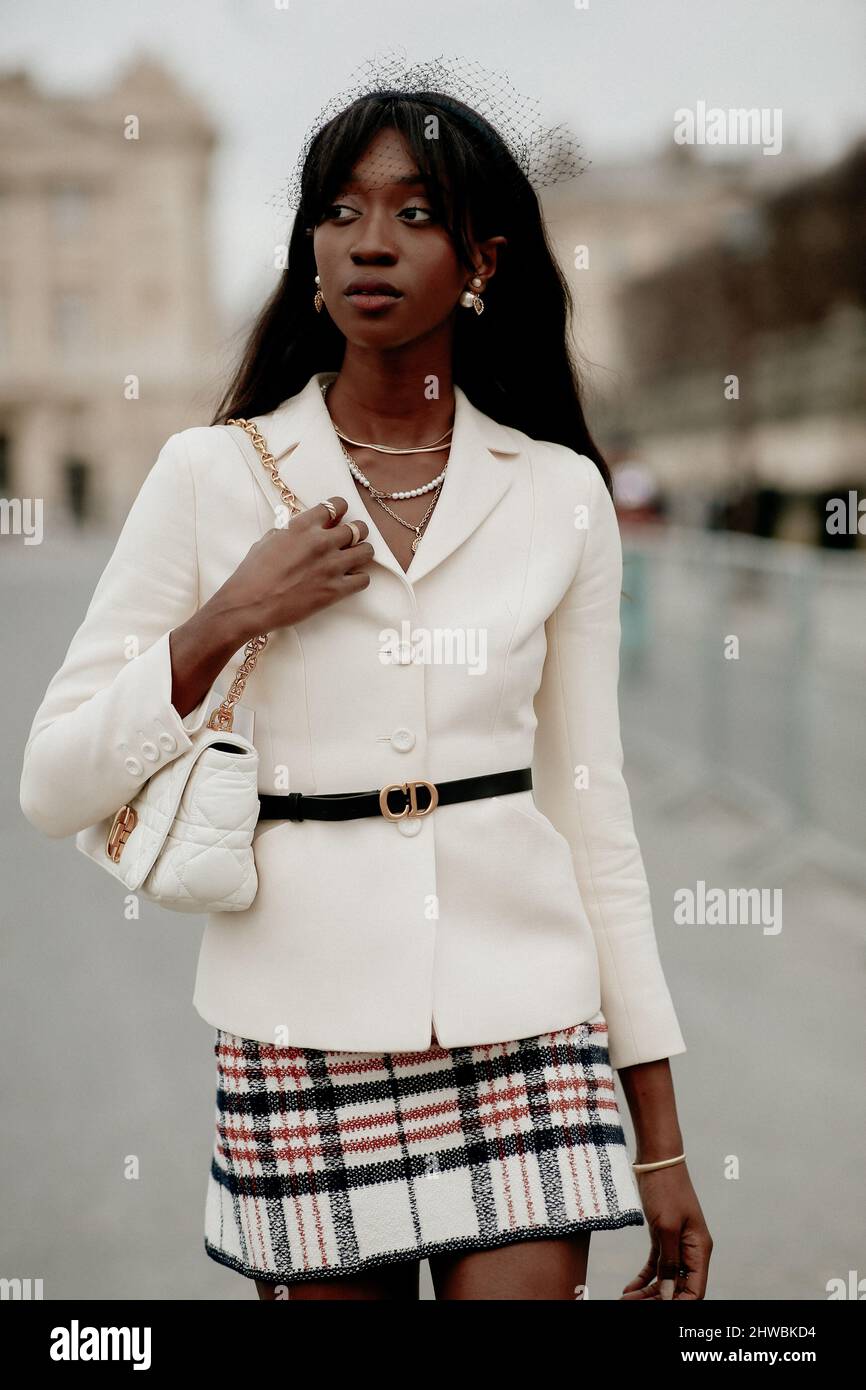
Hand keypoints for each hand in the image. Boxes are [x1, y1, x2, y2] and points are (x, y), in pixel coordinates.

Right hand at [216, 495, 374, 635]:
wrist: (249, 605)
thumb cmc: (252, 574)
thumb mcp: (267, 541)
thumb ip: (288, 532)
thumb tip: (298, 531)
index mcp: (302, 526)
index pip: (336, 505)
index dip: (341, 510)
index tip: (339, 516)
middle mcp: (321, 542)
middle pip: (358, 528)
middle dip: (356, 532)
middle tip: (350, 540)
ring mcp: (331, 566)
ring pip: (367, 551)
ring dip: (361, 553)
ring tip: (353, 559)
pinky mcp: (335, 590)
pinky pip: (364, 579)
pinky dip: (359, 579)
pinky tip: (349, 580)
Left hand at [620, 1163, 711, 1299]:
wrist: (657, 1159)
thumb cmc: (666, 1188)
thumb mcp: (666, 1227)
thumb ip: (669, 1262)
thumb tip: (670, 1294)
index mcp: (699, 1249)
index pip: (694, 1290)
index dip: (678, 1304)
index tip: (657, 1309)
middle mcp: (691, 1249)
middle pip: (678, 1287)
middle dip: (658, 1299)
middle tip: (632, 1305)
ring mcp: (677, 1243)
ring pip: (666, 1278)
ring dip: (649, 1292)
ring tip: (627, 1299)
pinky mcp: (663, 1236)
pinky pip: (656, 1264)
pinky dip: (645, 1277)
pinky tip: (631, 1288)